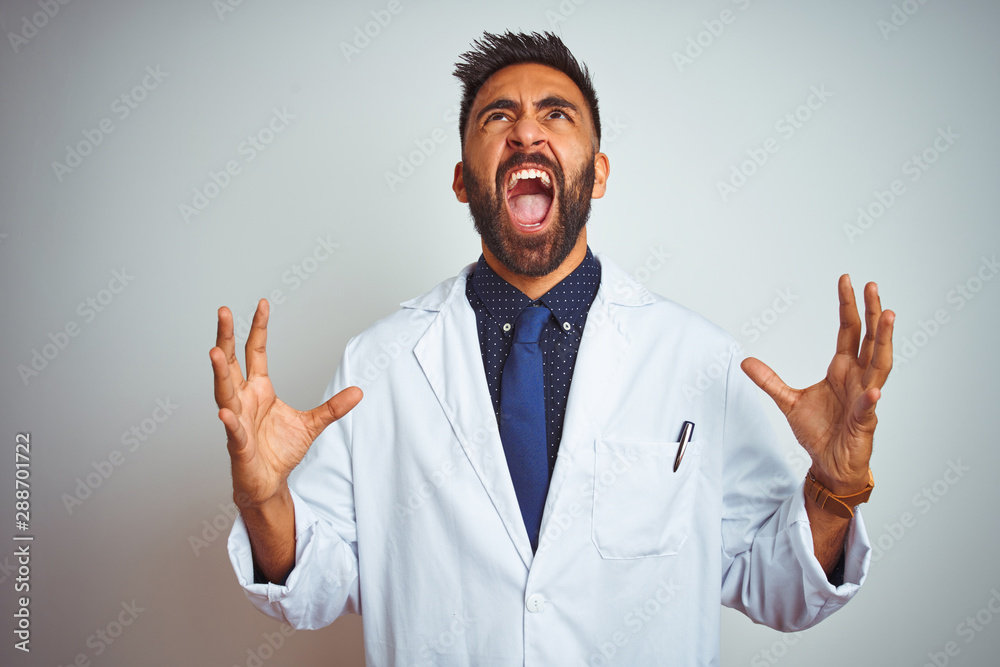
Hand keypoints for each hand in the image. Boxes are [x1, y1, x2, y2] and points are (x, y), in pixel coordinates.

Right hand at [210, 299, 362, 509]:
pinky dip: (230, 422)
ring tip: (215, 351)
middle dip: (226, 337)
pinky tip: (225, 412)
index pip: (255, 352)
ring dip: (219, 372)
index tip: (262, 304)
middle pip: (231, 363)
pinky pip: (233, 432)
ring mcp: (238, 421)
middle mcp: (243, 400)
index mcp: (259, 389)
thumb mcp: (312, 424)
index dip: (258, 328)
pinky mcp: (238, 445)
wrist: (268, 482)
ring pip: (225, 392)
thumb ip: (333, 408)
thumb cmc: (279, 451)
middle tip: (224, 312)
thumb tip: (359, 391)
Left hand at [741, 276, 893, 494]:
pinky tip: (873, 389)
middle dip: (872, 313)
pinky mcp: (864, 421)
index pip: (849, 331)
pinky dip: (870, 398)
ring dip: (885, 340)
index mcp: (842, 370)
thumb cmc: (819, 432)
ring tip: (888, 316)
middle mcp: (858, 378)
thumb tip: (745, 361)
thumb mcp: (788, 401)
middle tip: (873, 286)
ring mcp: (864, 398)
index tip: (846, 281)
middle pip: (870, 339)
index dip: (848, 306)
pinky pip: (868, 408)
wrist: (829, 463)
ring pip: (880, 365)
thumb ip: (769, 380)